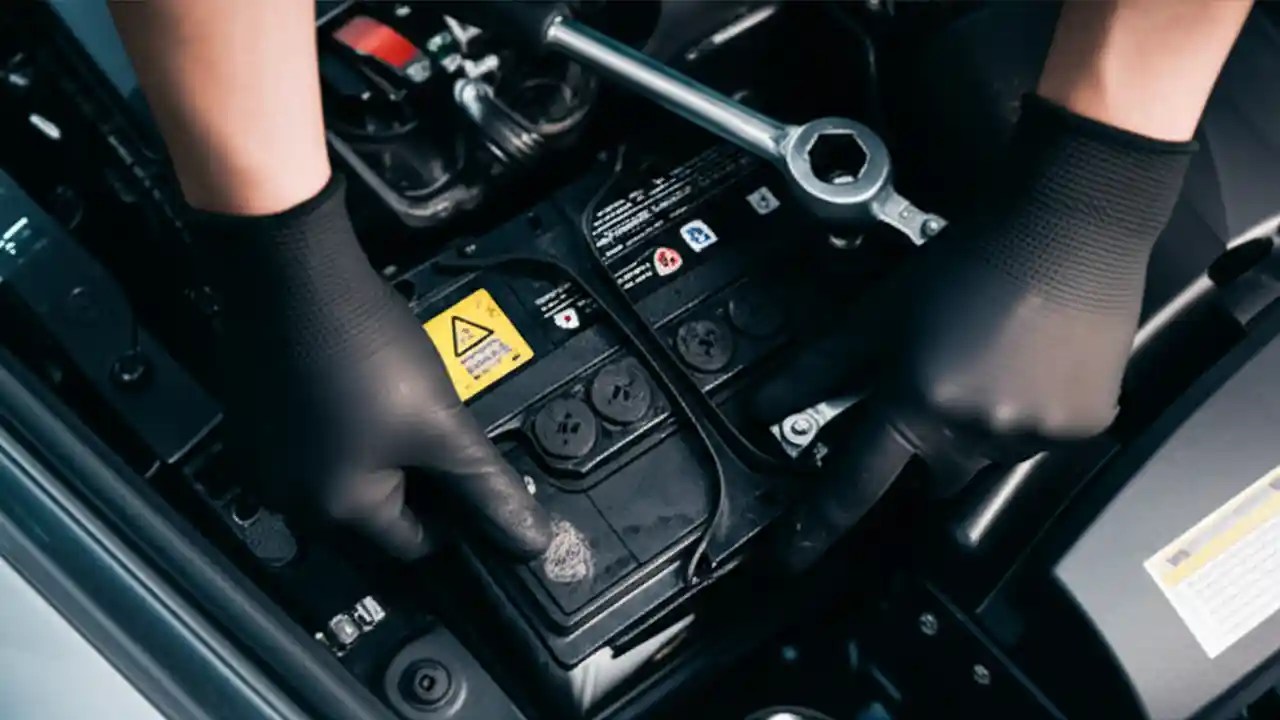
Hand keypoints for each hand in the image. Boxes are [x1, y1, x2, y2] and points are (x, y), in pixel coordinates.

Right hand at [203, 177, 551, 559]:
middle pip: (378, 516)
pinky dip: (351, 433)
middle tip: (448, 442)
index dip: (458, 519)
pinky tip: (371, 394)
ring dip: (387, 458)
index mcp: (331, 511)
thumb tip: (531, 540)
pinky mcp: (260, 420)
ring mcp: (267, 457)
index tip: (479, 484)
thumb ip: (488, 487)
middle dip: (421, 486)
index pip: (415, 546)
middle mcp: (289, 497)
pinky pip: (319, 446)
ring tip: (412, 412)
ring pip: (349, 479)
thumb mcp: (442, 423)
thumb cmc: (362, 345)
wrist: (292, 267)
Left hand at [756, 97, 1193, 570]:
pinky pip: (1040, 442)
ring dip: (979, 429)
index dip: (817, 526)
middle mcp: (974, 431)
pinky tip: (1028, 366)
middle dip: (925, 450)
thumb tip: (763, 404)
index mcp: (917, 405)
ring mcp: (1033, 434)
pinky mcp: (1083, 427)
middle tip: (935, 393)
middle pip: (932, 478)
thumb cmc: (968, 263)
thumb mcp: (878, 315)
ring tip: (990, 364)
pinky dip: (1028, 415)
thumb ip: (817, 368)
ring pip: (989, 459)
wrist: (1067, 229)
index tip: (791, 561)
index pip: (852, 485)